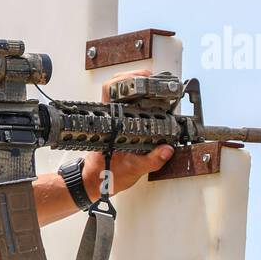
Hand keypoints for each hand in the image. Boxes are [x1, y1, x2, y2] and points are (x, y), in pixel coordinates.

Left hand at [81, 69, 173, 198]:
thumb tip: (166, 149)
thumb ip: (151, 160)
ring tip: (154, 85)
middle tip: (153, 78)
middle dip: (134, 77)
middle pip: (115, 86)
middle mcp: (108, 119)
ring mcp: (111, 120)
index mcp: (109, 124)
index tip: (145, 79)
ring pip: (119, 93)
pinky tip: (150, 100)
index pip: (111, 91)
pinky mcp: (115, 124)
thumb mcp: (132, 170)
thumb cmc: (105, 175)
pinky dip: (137, 98)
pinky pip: (125, 105)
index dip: (127, 80)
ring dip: (135, 86)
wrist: (93, 182)